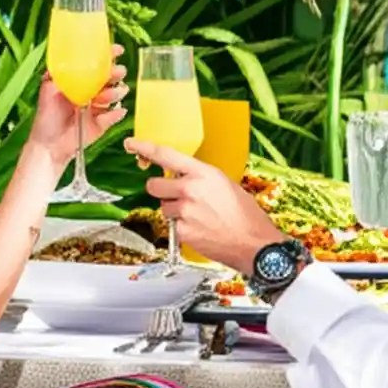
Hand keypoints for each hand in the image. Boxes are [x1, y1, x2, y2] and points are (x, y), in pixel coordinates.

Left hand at [29, 44, 129, 165]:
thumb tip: (64, 57)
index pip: (97, 65)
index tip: (117, 50)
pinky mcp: (103, 123)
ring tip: (106, 96)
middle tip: (116, 72)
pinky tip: (112, 111)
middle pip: (111, 78)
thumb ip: (57, 74)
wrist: (48, 144)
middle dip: (116, 73)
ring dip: (115, 92)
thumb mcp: (47, 90)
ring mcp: (99, 108)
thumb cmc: (46, 118)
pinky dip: (116, 113)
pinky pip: (115, 115)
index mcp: (80, 82)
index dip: (108, 56)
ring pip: (116, 94)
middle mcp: (92, 92)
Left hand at [124, 137, 286, 273]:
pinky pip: (173, 226)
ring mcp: (185, 212)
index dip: (145, 148)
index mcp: (204, 174)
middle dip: (161, 191)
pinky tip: (201, 230)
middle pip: (154, 186)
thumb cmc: (246, 215)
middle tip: (175, 196)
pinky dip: (183, 228)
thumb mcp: (226, 185)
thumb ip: (201, 178)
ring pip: (163, 208)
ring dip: (174, 212)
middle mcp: (191, 190)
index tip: (131, 144)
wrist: (255, 244)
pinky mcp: (183, 232)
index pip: (166, 156)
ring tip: (197, 217)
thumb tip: (184, 178)